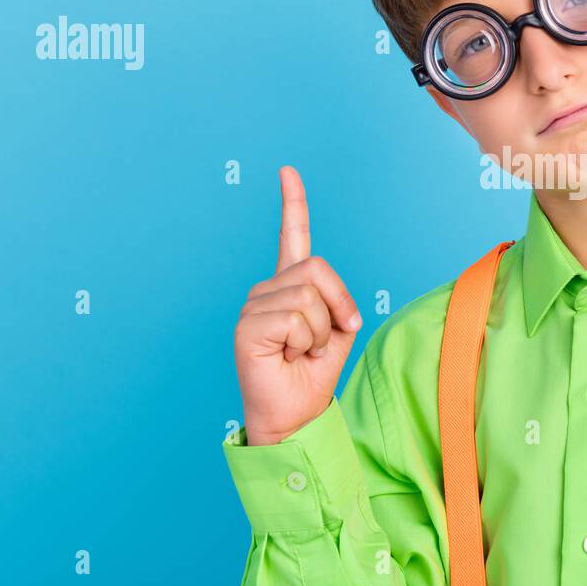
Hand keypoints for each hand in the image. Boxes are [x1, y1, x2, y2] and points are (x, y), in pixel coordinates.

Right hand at [233, 166, 361, 445]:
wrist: (295, 414)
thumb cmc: (313, 374)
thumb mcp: (339, 331)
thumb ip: (339, 301)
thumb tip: (332, 300)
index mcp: (291, 286)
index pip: (293, 237)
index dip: (292, 203)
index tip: (287, 171)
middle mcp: (267, 290)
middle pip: (318, 270)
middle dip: (336, 308)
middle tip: (322, 342)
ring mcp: (253, 305)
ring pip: (309, 297)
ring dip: (320, 332)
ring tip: (301, 352)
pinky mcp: (246, 325)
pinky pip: (295, 319)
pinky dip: (304, 342)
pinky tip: (286, 356)